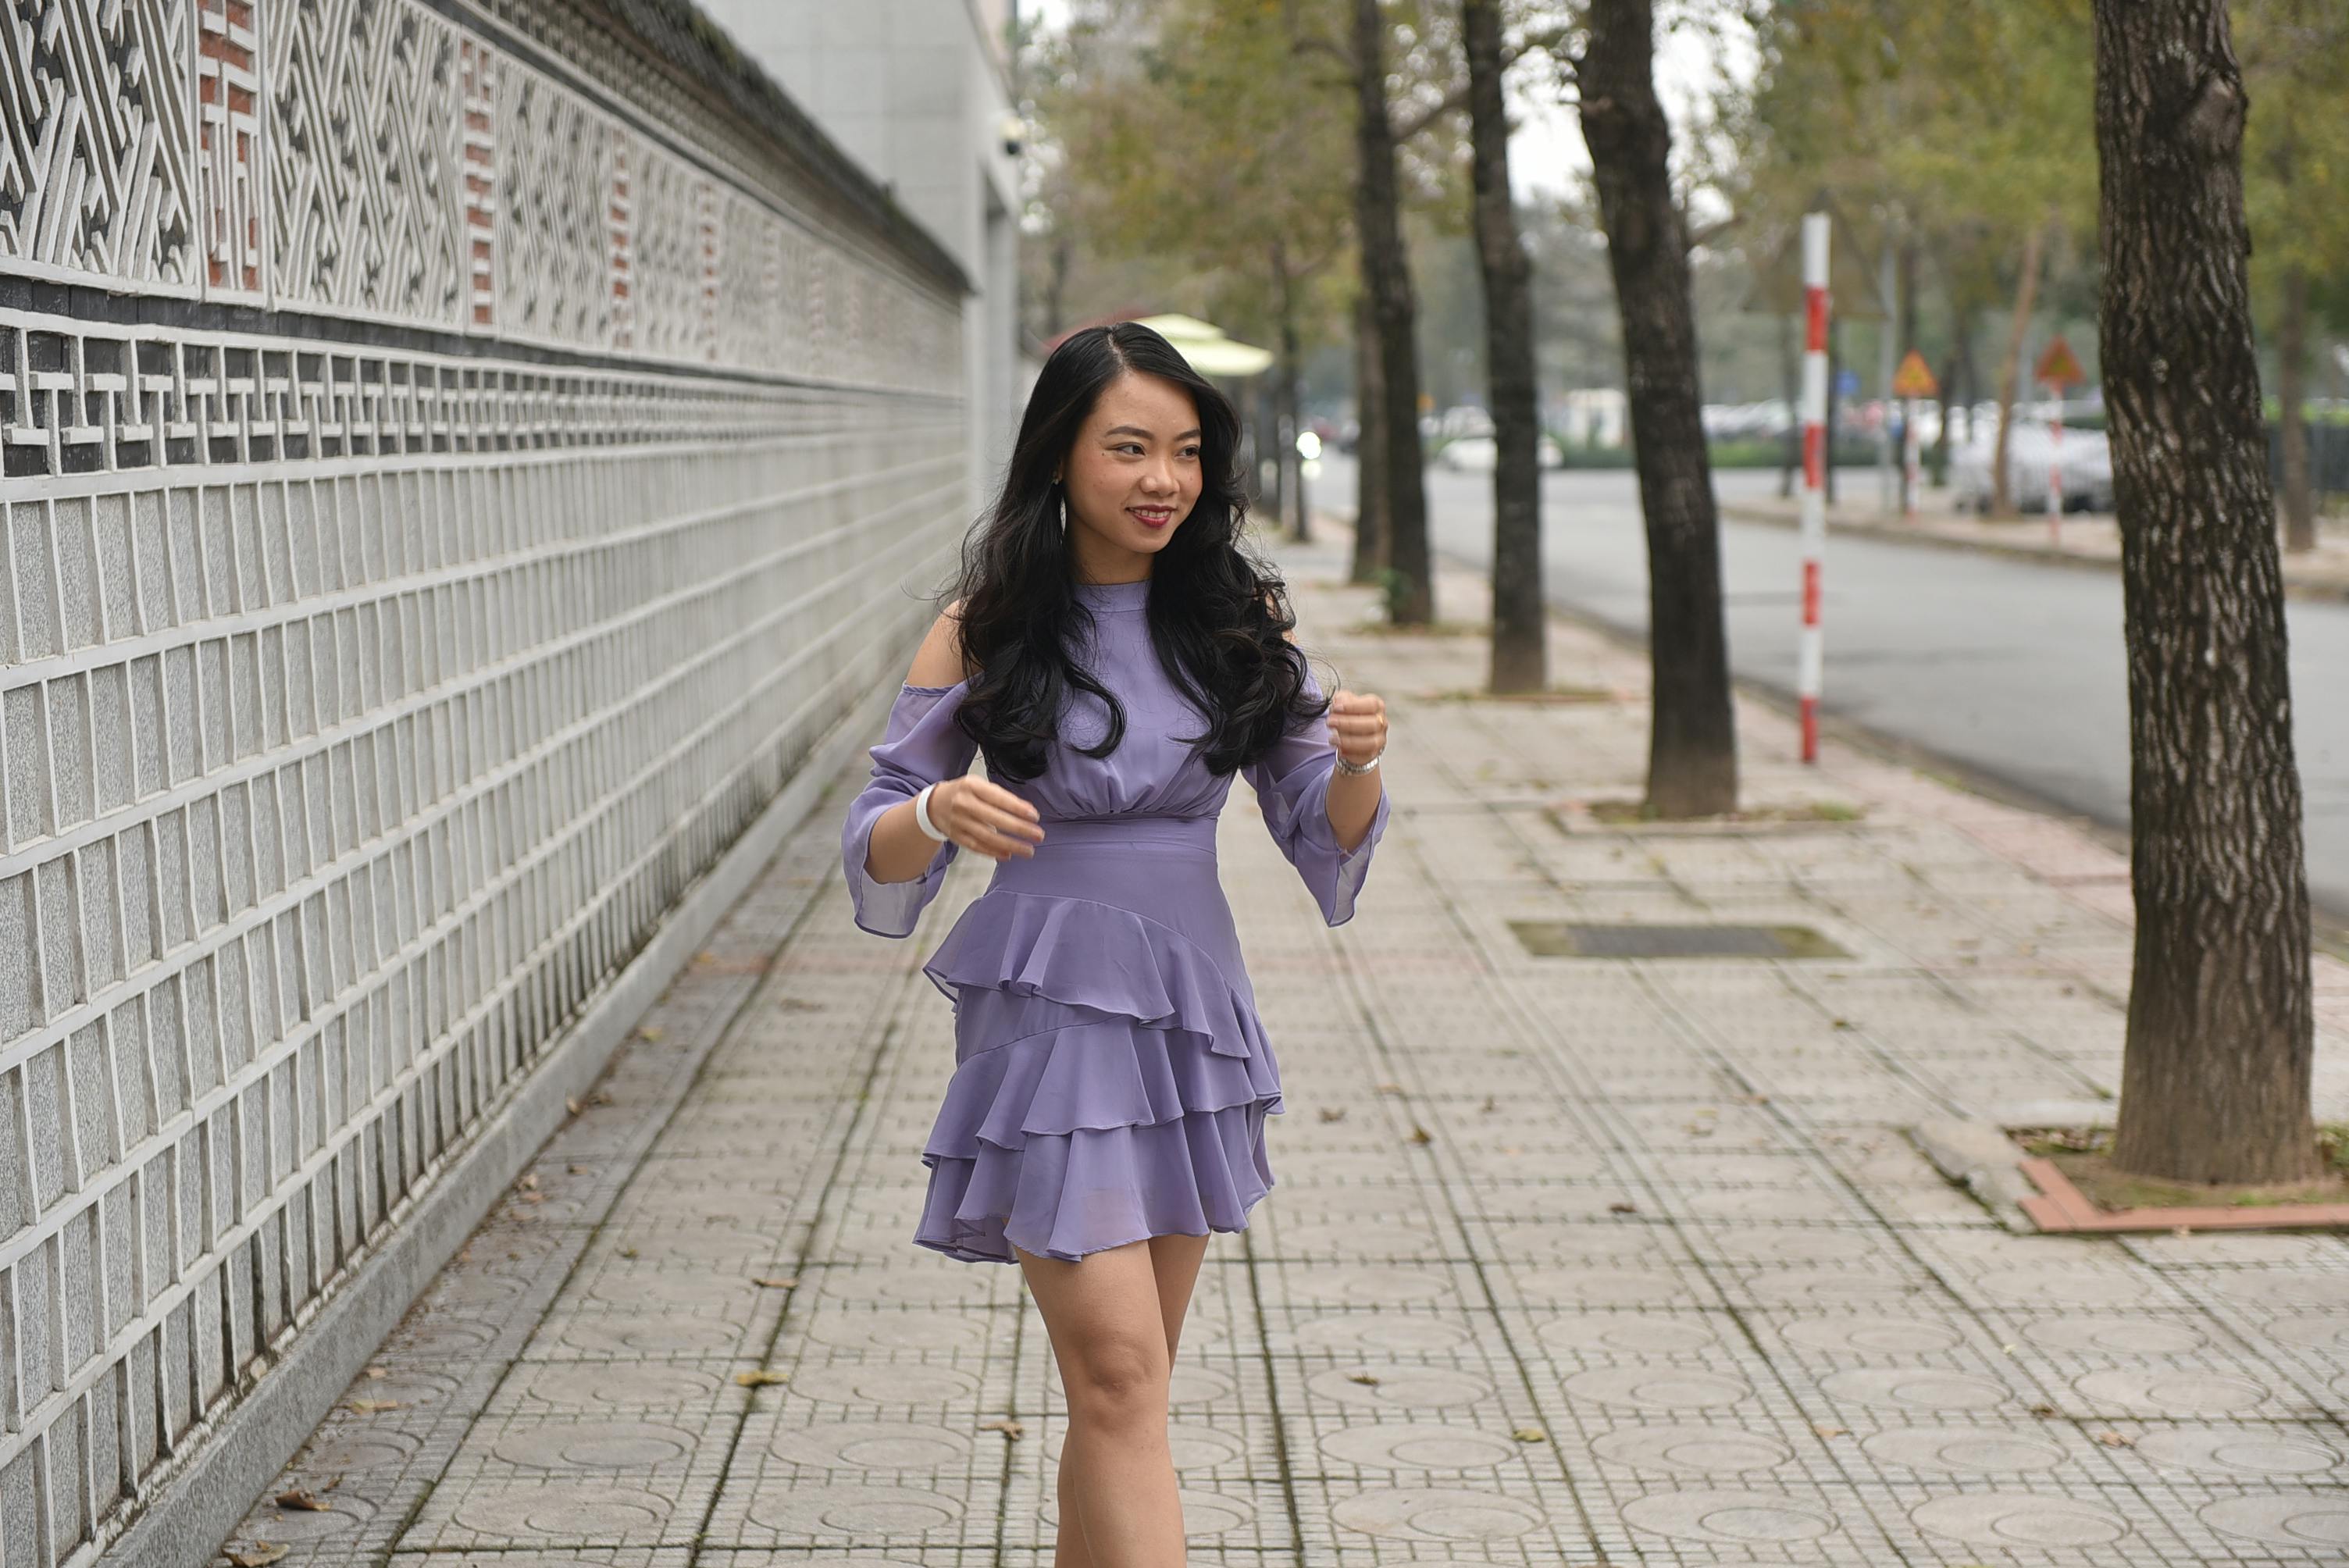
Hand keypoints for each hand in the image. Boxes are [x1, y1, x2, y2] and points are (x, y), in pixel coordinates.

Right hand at [929, 776, 1046, 860]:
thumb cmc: (963, 793)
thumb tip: (1026, 811)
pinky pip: (977, 846)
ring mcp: (959, 822)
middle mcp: (964, 803)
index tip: (1035, 816)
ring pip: (987, 836)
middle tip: (1038, 835)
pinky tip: (1008, 855)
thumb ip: (1000, 796)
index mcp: (972, 786)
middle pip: (995, 819)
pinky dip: (993, 852)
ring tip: (1028, 850)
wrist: (934, 804)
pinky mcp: (956, 836)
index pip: (998, 798)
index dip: (1018, 808)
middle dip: (1019, 828)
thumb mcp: (979, 785)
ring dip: (1010, 845)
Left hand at [1327, 689, 1387, 766]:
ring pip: (1369, 742)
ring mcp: (1379, 739)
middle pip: (1372, 723)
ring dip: (1349, 741)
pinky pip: (1364, 756)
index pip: (1372, 704)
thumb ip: (1341, 699)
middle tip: (1330, 722)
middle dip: (1348, 723)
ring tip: (1332, 738)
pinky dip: (1350, 753)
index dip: (1353, 706)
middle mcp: (1381, 722)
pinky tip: (1339, 749)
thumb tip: (1338, 701)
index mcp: (1377, 706)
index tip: (1336, 707)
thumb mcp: (1344, 701)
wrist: (1353, 734)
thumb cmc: (1350, 715)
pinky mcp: (1373, 753)